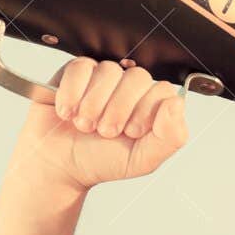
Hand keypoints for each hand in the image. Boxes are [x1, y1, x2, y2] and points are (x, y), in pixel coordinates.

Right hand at [8, 58, 189, 192]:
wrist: (58, 166)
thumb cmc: (99, 161)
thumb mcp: (141, 160)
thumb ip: (170, 137)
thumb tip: (176, 103)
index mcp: (149, 105)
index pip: (161, 91)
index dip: (145, 111)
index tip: (130, 132)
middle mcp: (129, 87)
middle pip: (137, 78)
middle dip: (118, 110)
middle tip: (104, 132)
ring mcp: (102, 77)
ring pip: (108, 72)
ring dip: (93, 105)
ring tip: (84, 125)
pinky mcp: (75, 72)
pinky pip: (80, 68)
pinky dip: (72, 94)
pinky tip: (67, 112)